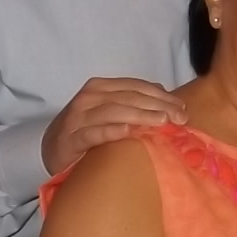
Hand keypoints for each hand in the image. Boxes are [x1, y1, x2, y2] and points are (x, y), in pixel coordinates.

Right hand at [40, 78, 185, 174]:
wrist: (53, 149)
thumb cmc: (88, 128)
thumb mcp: (109, 110)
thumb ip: (133, 101)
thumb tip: (164, 96)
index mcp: (101, 87)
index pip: (137, 87)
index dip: (162, 96)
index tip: (183, 108)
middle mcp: (89, 97)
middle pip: (129, 98)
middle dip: (158, 106)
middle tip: (180, 118)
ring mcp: (78, 117)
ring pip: (113, 112)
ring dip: (140, 116)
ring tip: (162, 122)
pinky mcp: (70, 139)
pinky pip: (92, 133)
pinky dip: (110, 131)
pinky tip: (127, 132)